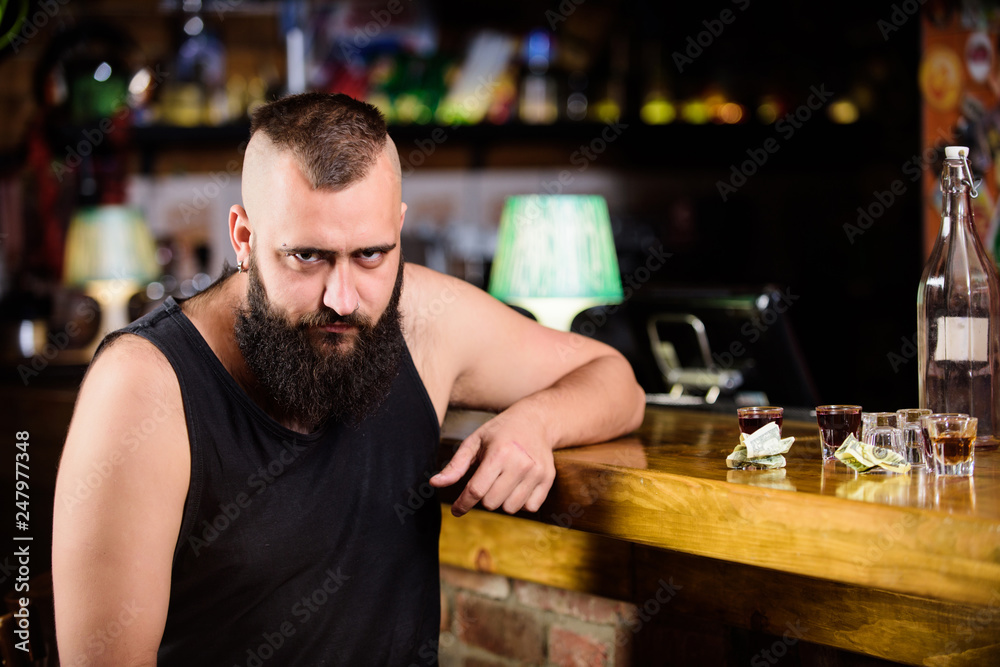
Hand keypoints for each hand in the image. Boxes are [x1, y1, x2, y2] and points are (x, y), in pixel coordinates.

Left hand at [429, 412, 556, 516]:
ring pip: (510, 508)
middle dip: (483, 497)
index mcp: (499, 453)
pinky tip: (518, 485)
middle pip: (492, 503)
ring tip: (503, 481)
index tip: (456, 510)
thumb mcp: (474, 442)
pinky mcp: (548, 479)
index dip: (463, 504)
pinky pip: (530, 507)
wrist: (536, 421)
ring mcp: (536, 472)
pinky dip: (520, 502)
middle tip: (487, 481)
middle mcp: (520, 463)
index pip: (476, 490)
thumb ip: (455, 466)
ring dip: (502, 500)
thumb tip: (435, 483)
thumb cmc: (500, 432)